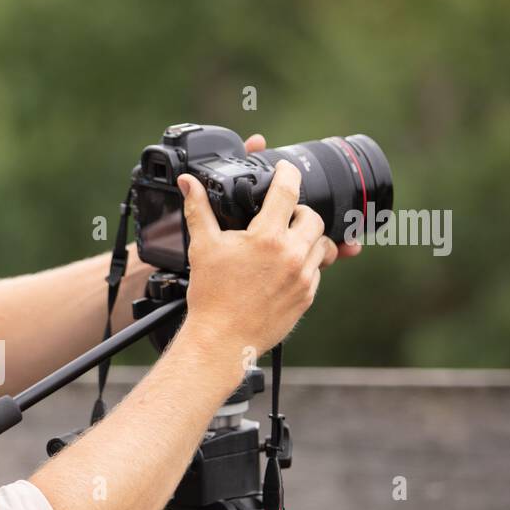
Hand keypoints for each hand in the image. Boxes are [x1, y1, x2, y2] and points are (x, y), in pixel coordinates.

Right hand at [178, 159, 326, 357]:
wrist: (222, 340)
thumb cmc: (211, 296)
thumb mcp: (203, 247)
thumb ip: (198, 210)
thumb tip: (187, 183)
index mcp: (266, 237)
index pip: (288, 190)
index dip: (288, 173)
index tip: (285, 170)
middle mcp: (291, 254)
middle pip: (313, 217)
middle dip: (299, 213)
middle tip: (282, 218)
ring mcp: (303, 277)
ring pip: (322, 244)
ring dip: (307, 239)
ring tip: (285, 244)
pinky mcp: (307, 296)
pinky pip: (317, 271)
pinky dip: (306, 265)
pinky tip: (284, 269)